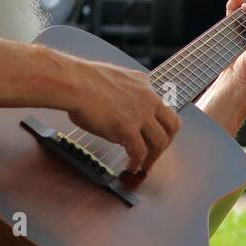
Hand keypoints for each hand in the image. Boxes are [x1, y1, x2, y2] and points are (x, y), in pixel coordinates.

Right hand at [65, 59, 180, 173]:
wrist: (73, 82)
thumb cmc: (80, 79)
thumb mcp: (113, 78)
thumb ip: (123, 92)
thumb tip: (118, 110)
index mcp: (144, 83)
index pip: (163, 105)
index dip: (161, 123)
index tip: (154, 133)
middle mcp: (148, 99)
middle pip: (172, 125)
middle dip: (167, 141)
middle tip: (156, 152)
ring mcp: (141, 114)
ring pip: (160, 142)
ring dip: (153, 157)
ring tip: (144, 166)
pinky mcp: (128, 129)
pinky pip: (139, 152)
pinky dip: (137, 163)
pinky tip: (131, 167)